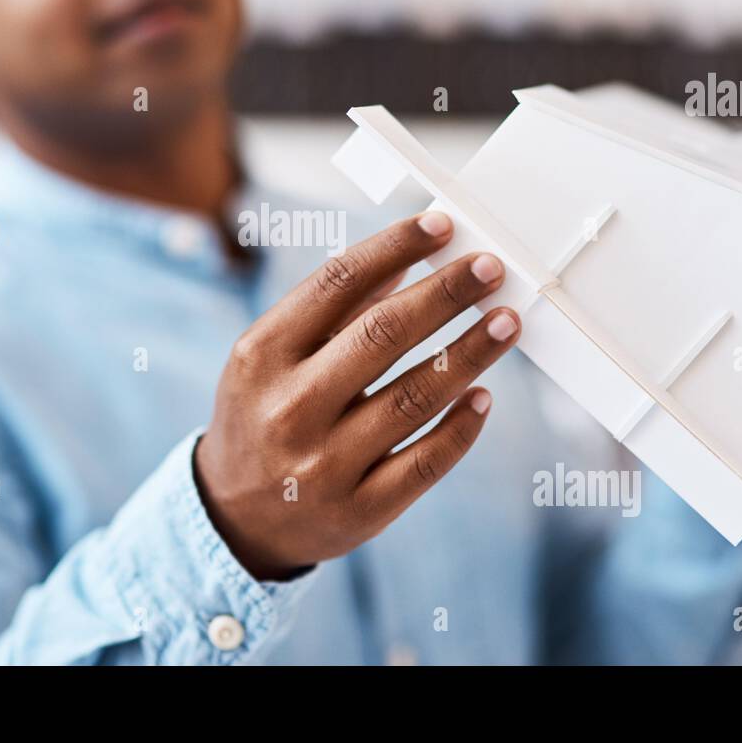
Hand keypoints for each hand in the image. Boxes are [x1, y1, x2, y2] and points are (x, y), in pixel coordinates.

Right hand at [194, 211, 520, 580]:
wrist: (236, 517)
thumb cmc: (263, 415)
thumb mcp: (273, 356)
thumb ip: (333, 309)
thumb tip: (406, 259)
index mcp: (263, 354)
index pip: (337, 283)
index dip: (395, 246)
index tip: (441, 225)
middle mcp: (290, 407)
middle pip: (383, 335)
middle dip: (445, 294)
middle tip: (490, 269)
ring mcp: (324, 463)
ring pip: (414, 397)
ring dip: (470, 353)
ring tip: (505, 323)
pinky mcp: (358, 510)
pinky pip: (425, 462)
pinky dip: (461, 427)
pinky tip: (483, 396)